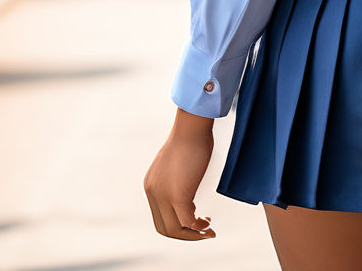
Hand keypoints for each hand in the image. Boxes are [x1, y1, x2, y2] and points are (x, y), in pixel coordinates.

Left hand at [143, 107, 217, 240]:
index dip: (178, 225)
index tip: (197, 219)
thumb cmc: (190, 138)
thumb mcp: (177, 163)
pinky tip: (208, 225)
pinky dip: (198, 228)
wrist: (191, 126)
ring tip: (209, 230)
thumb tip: (187, 185)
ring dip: (193, 235)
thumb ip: (177, 178)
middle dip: (185, 235)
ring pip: (175, 230)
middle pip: (165, 228)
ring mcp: (164, 196)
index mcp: (152, 186)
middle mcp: (153, 193)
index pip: (160, 217)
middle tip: (204, 230)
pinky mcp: (178, 196)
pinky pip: (187, 222)